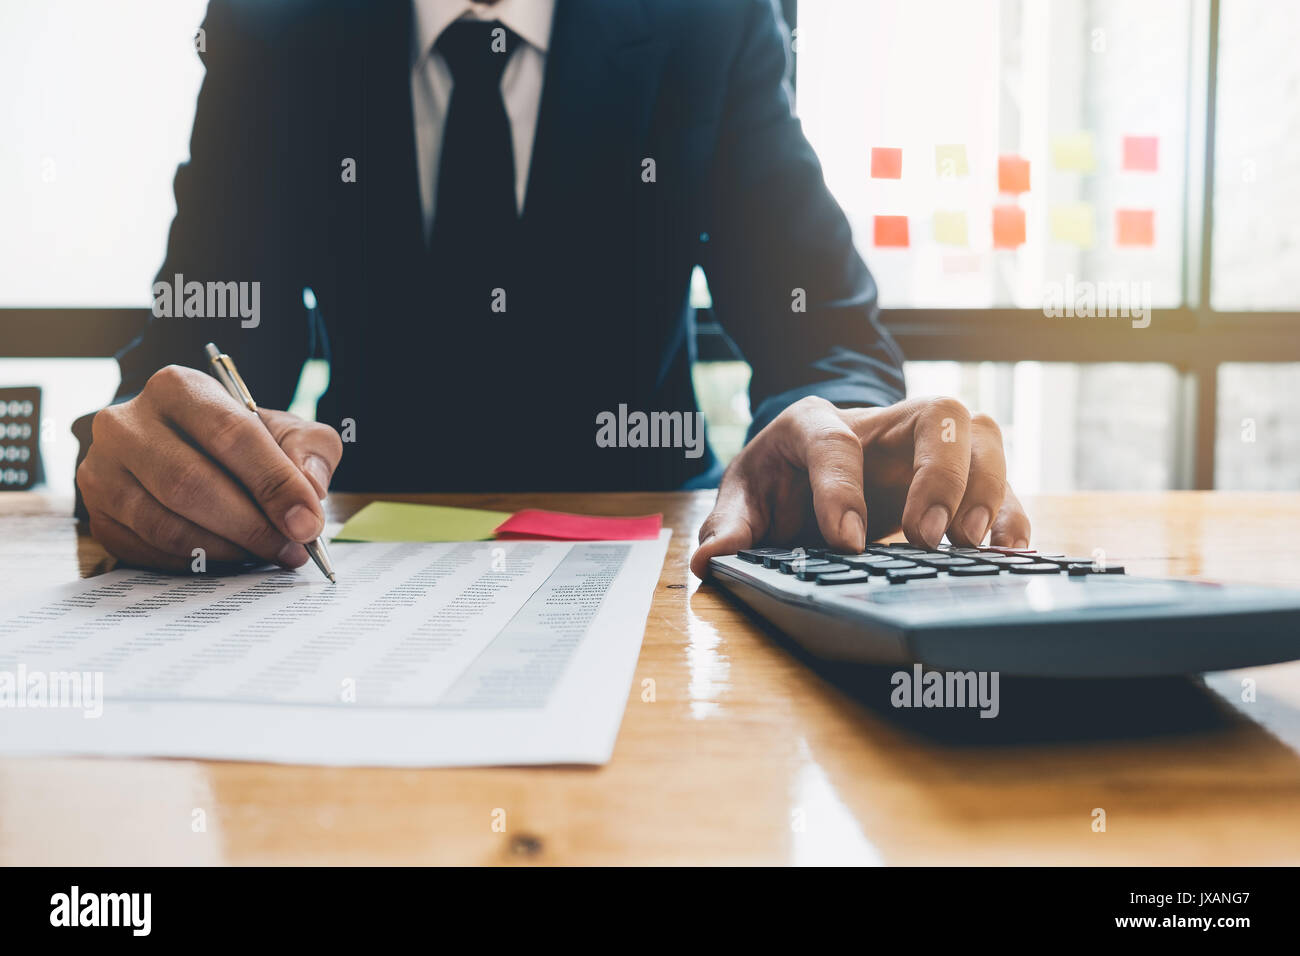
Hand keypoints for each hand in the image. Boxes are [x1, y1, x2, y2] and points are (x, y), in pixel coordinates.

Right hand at [77, 365, 342, 572]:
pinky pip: (148, 549)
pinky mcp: (98, 515)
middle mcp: (125, 423)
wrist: (188, 453)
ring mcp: (101, 470)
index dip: (274, 482)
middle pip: (190, 482)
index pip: (230, 434)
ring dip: (226, 548)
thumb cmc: (241, 442)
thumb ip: (310, 450)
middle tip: (292, 548)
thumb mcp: (286, 430)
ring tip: (269, 556)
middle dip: (251, 524)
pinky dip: (197, 562)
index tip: (307, 521)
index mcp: (178, 388)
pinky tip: (231, 558)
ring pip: (164, 522)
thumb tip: (310, 490)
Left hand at [690, 396, 1030, 577]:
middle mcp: (883, 424)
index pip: (835, 440)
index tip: (844, 543)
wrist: (806, 472)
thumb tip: (710, 559)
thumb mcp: (744, 498)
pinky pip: (1006, 482)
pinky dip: (1012, 515)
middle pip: (937, 413)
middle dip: (941, 472)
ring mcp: (927, 448)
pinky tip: (1007, 553)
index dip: (840, 490)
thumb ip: (730, 525)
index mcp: (816, 422)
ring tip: (972, 545)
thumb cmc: (778, 482)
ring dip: (987, 490)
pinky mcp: (959, 481)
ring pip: (982, 437)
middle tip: (926, 535)